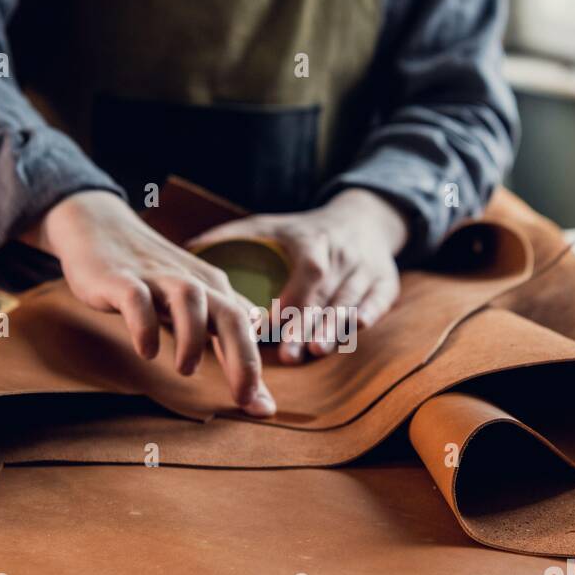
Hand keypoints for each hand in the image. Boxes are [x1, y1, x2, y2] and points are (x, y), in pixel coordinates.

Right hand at [23, 190, 275, 416]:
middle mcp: (192, 282)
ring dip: (192, 336)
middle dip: (242, 357)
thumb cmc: (153, 276)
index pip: (244, 330)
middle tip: (243, 397)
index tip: (262, 409)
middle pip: (229, 314)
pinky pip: (136, 299)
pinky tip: (146, 352)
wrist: (100, 227)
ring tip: (186, 371)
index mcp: (213, 291)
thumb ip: (224, 337)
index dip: (256, 369)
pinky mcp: (121, 278)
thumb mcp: (195, 304)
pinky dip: (144, 324)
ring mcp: (156, 277)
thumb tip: (258, 381)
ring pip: (189, 299)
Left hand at [185, 189, 406, 362]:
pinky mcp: (386, 281)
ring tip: (316, 351)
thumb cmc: (303, 232)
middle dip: (308, 324)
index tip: (270, 325)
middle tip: (289, 355)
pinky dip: (370, 313)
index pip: (306, 271)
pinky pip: (381, 299)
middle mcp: (342, 253)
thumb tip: (188, 251)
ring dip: (335, 327)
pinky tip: (357, 329)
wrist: (362, 219)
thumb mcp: (269, 225)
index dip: (292, 299)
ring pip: (351, 300)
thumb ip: (232, 238)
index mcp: (312, 240)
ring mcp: (367, 267)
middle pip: (327, 292)